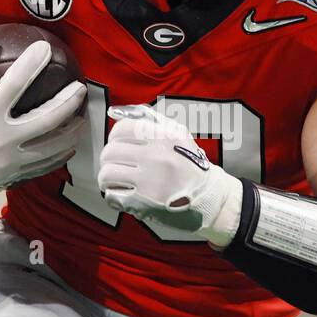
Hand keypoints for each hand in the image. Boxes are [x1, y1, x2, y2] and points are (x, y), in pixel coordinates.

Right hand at [0, 38, 86, 200]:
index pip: (15, 84)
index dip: (32, 63)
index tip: (44, 48)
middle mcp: (1, 141)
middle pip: (47, 119)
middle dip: (68, 101)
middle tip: (80, 87)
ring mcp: (9, 162)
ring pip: (53, 147)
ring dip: (71, 130)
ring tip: (81, 116)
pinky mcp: (11, 176)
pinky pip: (44, 165)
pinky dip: (60, 153)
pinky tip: (68, 143)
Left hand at [97, 103, 242, 244]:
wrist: (209, 198)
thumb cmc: (189, 165)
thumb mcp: (178, 135)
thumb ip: (149, 120)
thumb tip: (115, 113)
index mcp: (164, 137)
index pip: (122, 129)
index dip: (114, 137)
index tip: (118, 145)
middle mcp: (157, 157)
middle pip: (110, 152)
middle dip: (109, 159)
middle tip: (116, 165)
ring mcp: (150, 181)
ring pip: (107, 174)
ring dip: (107, 178)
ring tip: (116, 180)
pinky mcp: (145, 203)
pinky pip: (112, 195)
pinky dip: (113, 195)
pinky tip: (123, 194)